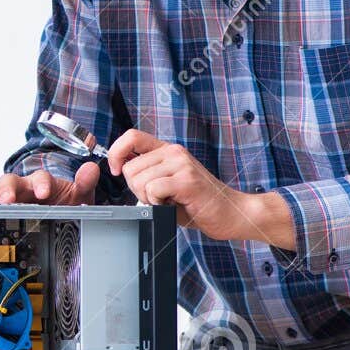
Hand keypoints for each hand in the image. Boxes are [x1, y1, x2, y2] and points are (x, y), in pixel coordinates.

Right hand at [0, 162, 99, 204]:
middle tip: (6, 200)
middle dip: (6, 189)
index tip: (44, 194)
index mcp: (42, 182)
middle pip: (10, 181)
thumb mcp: (78, 197)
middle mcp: (22, 186)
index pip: (40, 178)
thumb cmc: (64, 204)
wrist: (54, 213)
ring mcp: (8, 195)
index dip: (41, 184)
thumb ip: (84, 183)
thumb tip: (92, 168)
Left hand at [107, 129, 294, 246]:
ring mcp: (182, 164)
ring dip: (147, 198)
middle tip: (157, 198)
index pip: (131, 136)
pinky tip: (173, 205)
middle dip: (135, 189)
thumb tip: (120, 169)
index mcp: (168, 151)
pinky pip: (153, 189)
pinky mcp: (187, 181)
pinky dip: (157, 203)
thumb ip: (147, 173)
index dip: (116, 153)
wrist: (233, 213)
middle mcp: (174, 152)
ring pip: (139, 179)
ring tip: (169, 201)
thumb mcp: (168, 183)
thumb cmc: (198, 203)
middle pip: (129, 167)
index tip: (116, 171)